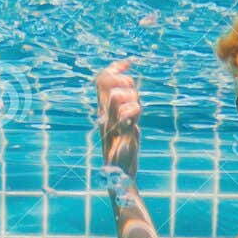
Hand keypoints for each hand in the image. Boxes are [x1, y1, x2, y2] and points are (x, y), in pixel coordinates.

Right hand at [95, 59, 140, 178]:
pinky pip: (128, 112)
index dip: (115, 67)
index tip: (128, 63)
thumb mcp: (124, 122)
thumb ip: (125, 104)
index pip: (102, 79)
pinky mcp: (121, 133)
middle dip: (124, 82)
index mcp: (103, 110)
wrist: (120, 174)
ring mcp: (111, 123)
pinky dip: (136, 111)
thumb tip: (128, 84)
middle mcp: (104, 114)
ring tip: (135, 112)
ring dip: (131, 98)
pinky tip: (136, 123)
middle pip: (107, 83)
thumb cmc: (123, 148)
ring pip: (117, 95)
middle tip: (133, 96)